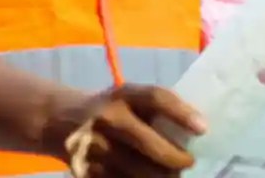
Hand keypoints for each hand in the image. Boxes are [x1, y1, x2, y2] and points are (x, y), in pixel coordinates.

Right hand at [44, 84, 206, 176]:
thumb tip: (198, 131)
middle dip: (175, 158)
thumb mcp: (129, 97)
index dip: (182, 113)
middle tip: (189, 163)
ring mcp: (94, 146)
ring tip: (173, 176)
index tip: (204, 129)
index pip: (157, 98)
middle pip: (149, 142)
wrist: (60, 120)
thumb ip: (156, 109)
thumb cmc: (111, 108)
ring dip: (160, 177)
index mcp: (123, 94)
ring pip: (137, 170)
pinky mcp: (85, 170)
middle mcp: (107, 117)